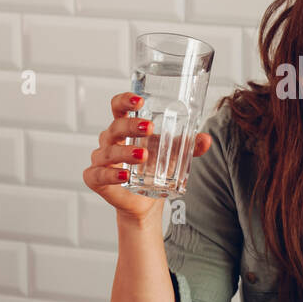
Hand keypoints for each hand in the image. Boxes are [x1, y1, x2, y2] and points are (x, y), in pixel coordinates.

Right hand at [83, 91, 211, 221]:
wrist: (146, 201)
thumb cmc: (154, 169)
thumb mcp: (174, 154)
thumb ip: (189, 146)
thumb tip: (206, 140)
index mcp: (125, 128)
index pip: (119, 107)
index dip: (125, 100)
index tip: (139, 100)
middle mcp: (110, 140)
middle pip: (115, 127)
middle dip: (131, 126)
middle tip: (148, 128)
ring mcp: (101, 159)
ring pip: (108, 151)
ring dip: (125, 152)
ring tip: (143, 156)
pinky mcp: (96, 179)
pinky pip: (98, 174)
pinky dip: (111, 174)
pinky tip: (125, 175)